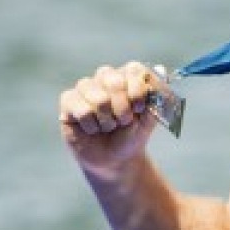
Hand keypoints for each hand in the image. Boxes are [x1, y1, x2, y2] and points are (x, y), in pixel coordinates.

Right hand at [59, 62, 158, 177]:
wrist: (115, 160)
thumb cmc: (132, 136)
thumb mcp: (149, 119)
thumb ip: (155, 97)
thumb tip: (161, 69)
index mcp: (127, 76)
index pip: (133, 69)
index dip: (137, 90)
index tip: (139, 109)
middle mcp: (106, 77)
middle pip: (114, 81)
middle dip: (123, 108)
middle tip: (124, 121)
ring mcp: (86, 87)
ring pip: (98, 97)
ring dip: (107, 120)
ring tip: (108, 127)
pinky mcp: (69, 101)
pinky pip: (81, 109)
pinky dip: (91, 126)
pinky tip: (92, 129)